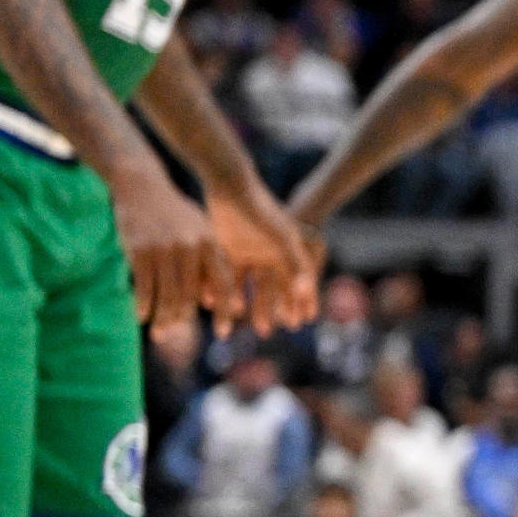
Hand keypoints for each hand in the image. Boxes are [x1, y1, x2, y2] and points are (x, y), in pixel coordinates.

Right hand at [111, 165, 226, 327]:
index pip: (223, 285)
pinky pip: (144, 287)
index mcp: (210, 244)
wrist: (143, 187)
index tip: (225, 333)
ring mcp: (164, 249)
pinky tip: (141, 317)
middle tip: (174, 335)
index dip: (225, 311)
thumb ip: (212, 264)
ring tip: (160, 333)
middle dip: (182, 319)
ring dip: (162, 318)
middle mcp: (190, 248)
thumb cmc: (176, 216)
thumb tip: (219, 302)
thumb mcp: (201, 234)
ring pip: (167, 295)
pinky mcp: (140, 250)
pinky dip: (143, 305)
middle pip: (190, 295)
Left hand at [213, 184, 320, 328]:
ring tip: (232, 320)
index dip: (302, 303)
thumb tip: (306, 292)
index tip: (301, 322)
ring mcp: (248, 252)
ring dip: (240, 303)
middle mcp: (270, 254)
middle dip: (269, 310)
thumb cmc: (260, 210)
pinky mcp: (226, 248)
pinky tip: (210, 302)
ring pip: (245, 285)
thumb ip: (296, 265)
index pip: (298, 283)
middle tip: (265, 331)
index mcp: (288, 251)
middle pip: (272, 288)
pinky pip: (222, 275)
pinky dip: (217, 288)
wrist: (229, 185)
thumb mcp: (281, 238)